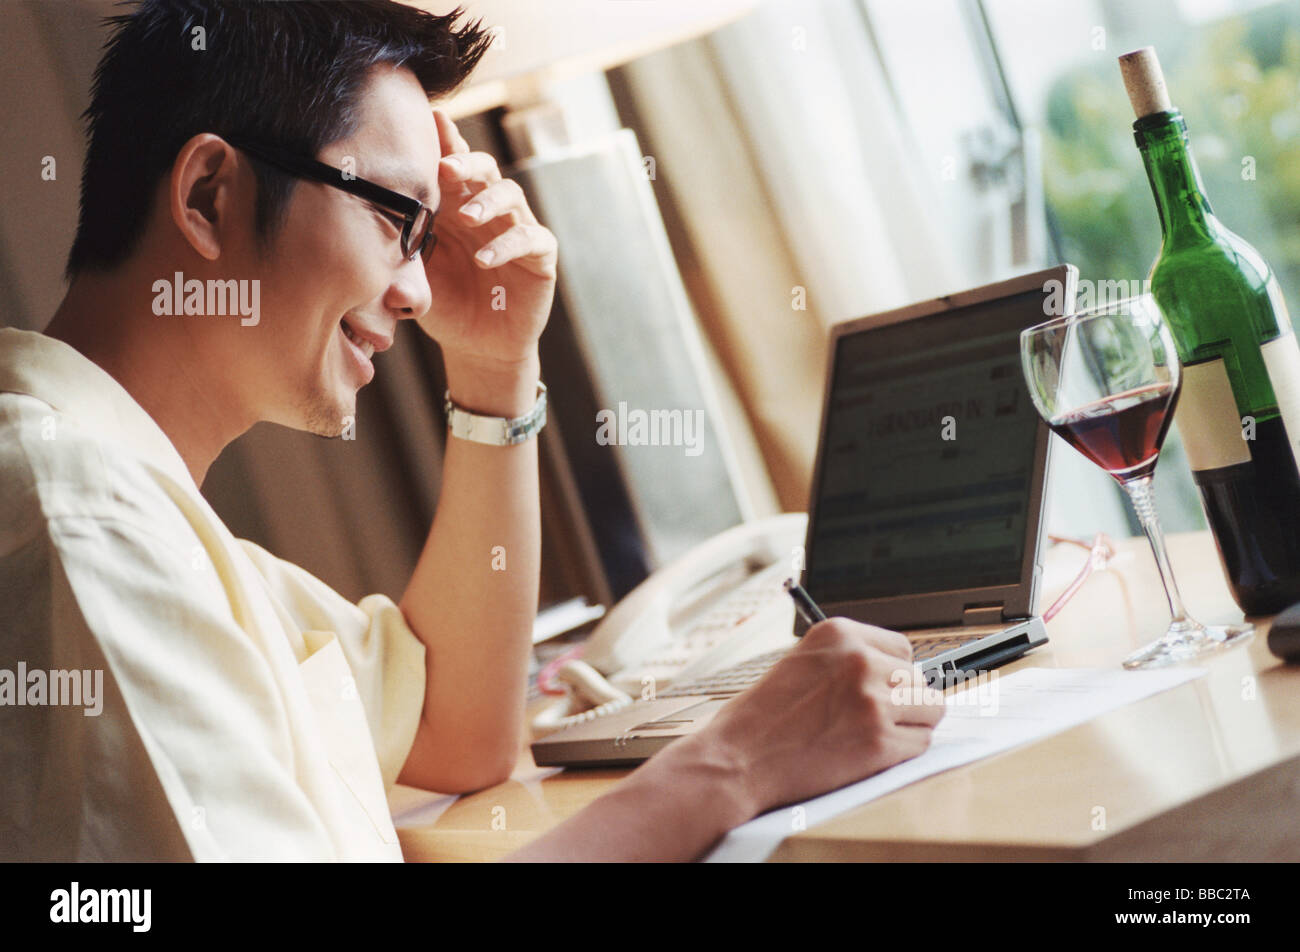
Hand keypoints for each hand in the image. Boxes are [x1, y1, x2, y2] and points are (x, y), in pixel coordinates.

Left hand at [417, 109, 557, 371]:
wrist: (478, 346)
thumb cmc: (445, 305)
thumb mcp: (414, 277)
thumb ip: (398, 253)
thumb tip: (364, 241)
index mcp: (455, 205)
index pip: (450, 163)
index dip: (443, 139)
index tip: (428, 119)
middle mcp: (488, 210)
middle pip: (483, 168)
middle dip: (465, 162)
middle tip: (444, 169)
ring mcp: (517, 230)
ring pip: (511, 195)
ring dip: (488, 201)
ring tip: (467, 217)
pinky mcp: (540, 257)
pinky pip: (531, 238)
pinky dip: (508, 244)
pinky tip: (484, 259)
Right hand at [697, 618, 944, 816]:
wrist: (737, 759)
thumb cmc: (760, 717)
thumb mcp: (801, 662)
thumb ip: (845, 660)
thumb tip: (893, 672)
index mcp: (838, 634)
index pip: (901, 648)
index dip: (893, 673)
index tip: (881, 689)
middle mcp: (859, 660)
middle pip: (919, 679)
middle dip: (904, 700)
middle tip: (874, 719)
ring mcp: (872, 701)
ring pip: (930, 710)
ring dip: (910, 725)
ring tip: (874, 735)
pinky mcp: (880, 742)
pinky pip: (920, 743)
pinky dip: (902, 752)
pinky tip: (871, 754)